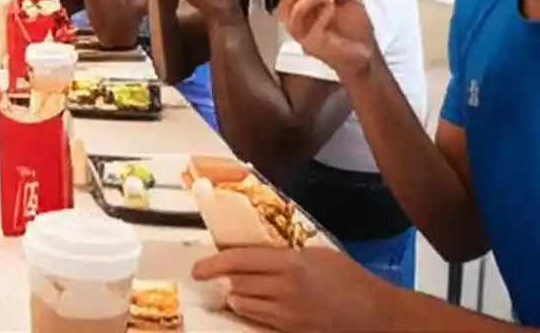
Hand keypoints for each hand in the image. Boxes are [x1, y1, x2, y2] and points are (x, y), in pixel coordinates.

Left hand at [193, 247, 390, 331]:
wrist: (378, 316)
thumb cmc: (352, 281)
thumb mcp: (318, 255)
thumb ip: (285, 255)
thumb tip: (256, 254)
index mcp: (290, 265)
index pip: (238, 260)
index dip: (212, 264)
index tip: (198, 268)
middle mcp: (284, 291)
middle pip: (236, 285)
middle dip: (226, 280)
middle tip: (223, 276)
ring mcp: (286, 317)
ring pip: (243, 306)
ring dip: (237, 298)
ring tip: (241, 291)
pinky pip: (259, 323)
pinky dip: (252, 314)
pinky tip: (257, 308)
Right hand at [278, 0, 378, 79]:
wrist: (365, 55)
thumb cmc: (354, 30)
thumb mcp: (349, 0)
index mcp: (301, 8)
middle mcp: (297, 21)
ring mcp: (302, 34)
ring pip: (293, 12)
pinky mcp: (312, 45)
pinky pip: (309, 29)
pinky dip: (320, 15)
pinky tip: (332, 7)